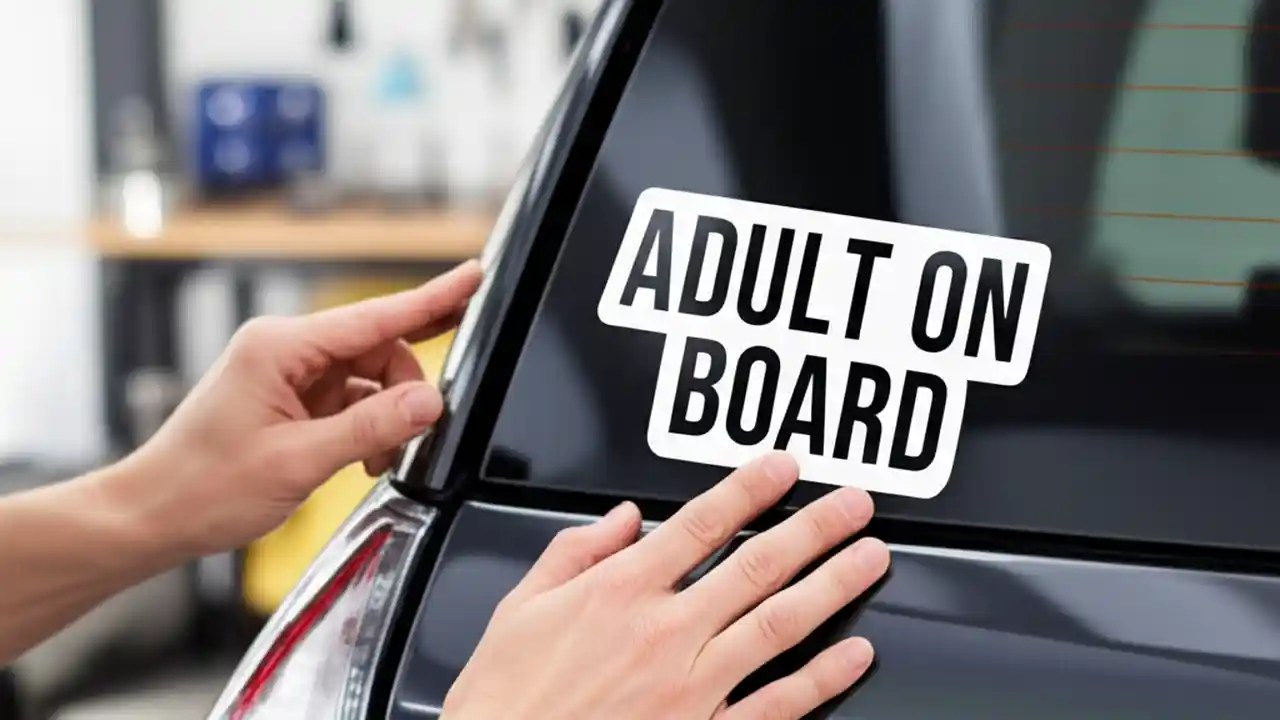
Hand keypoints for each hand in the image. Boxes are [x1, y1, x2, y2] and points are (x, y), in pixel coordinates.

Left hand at [120, 260, 482, 556]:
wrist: (154, 516)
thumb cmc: (204, 486)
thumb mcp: (298, 461)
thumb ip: (371, 428)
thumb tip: (429, 404)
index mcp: (280, 347)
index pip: (375, 316)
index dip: (432, 298)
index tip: (474, 277)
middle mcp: (286, 350)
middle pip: (379, 349)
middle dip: (406, 389)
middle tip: (422, 427)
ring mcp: (289, 374)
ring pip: (369, 377)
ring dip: (386, 416)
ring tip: (377, 458)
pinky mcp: (292, 398)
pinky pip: (352, 399)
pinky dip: (369, 427)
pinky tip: (364, 457)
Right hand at [443, 452, 888, 719]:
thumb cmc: (505, 701)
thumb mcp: (519, 607)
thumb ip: (574, 553)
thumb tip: (623, 518)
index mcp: (619, 592)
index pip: (701, 524)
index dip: (750, 489)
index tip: (785, 467)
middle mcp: (663, 633)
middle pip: (757, 567)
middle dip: (815, 530)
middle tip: (855, 506)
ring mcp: (689, 687)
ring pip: (778, 625)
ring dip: (832, 587)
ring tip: (870, 559)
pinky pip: (775, 704)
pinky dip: (820, 679)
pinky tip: (853, 655)